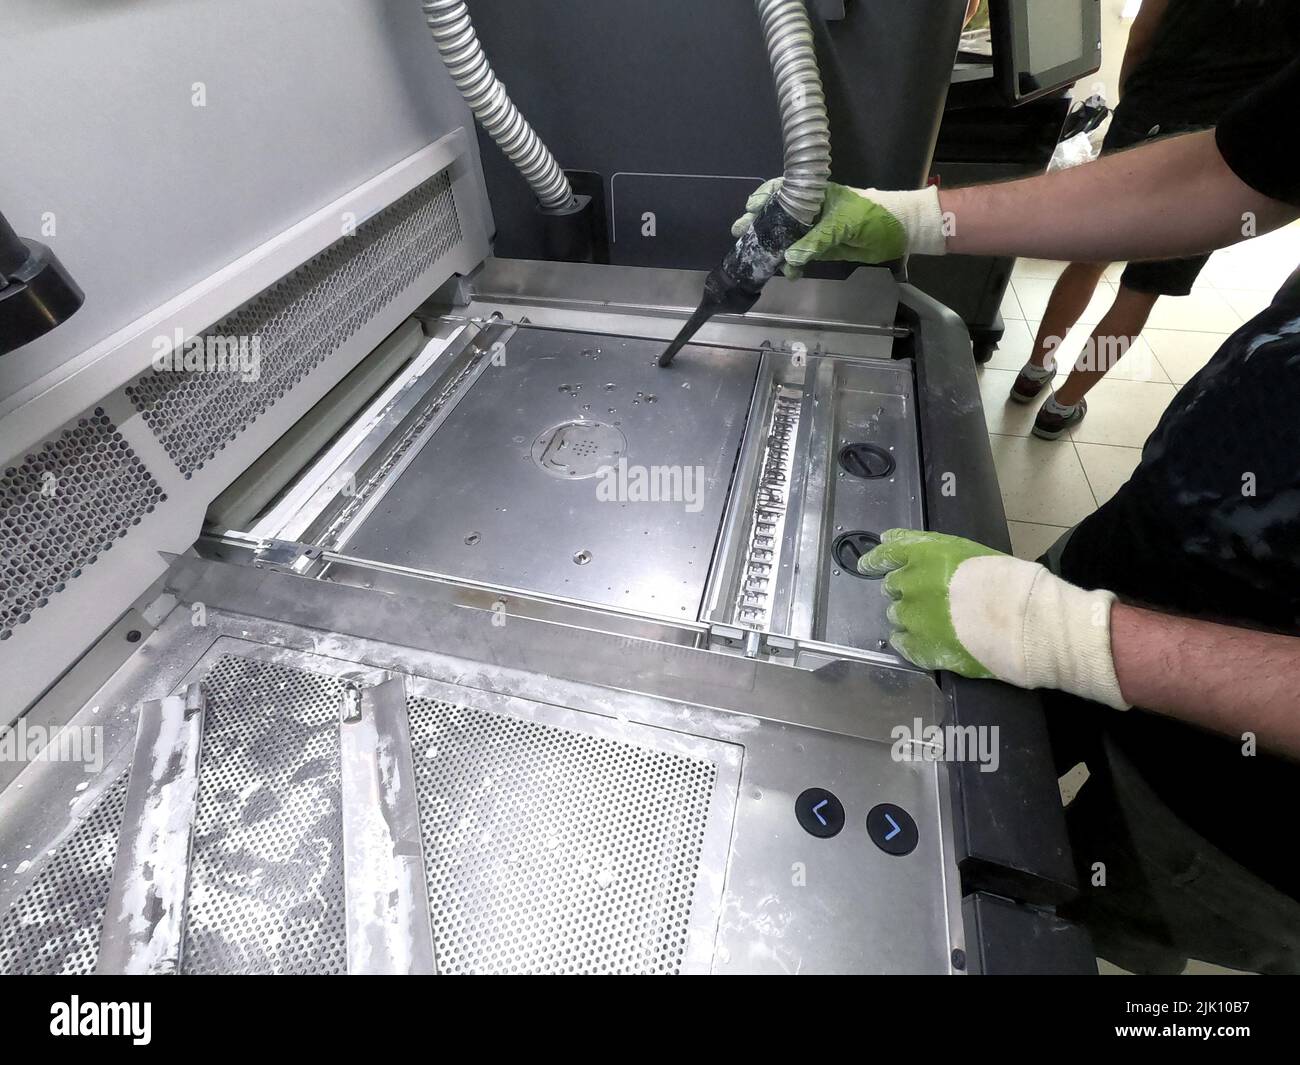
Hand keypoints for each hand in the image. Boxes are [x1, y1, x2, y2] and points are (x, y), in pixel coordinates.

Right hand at [730, 180, 946, 276]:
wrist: (899, 232)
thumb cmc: (872, 216)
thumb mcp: (842, 225)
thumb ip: (815, 242)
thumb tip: (788, 258)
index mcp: (816, 195)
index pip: (783, 191)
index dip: (764, 198)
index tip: (749, 210)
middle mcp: (812, 210)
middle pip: (780, 216)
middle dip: (760, 225)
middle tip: (740, 234)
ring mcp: (816, 230)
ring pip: (788, 238)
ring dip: (774, 248)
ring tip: (758, 258)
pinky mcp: (824, 248)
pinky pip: (802, 255)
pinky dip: (793, 264)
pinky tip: (786, 272)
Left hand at [862, 529, 1128, 709]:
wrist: (1026, 622)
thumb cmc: (1011, 582)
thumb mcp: (972, 554)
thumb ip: (939, 556)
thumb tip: (921, 561)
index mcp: (923, 555)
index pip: (887, 553)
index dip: (875, 559)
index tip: (866, 565)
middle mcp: (910, 584)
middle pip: (892, 587)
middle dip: (904, 591)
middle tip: (924, 598)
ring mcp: (911, 617)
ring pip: (896, 616)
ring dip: (908, 617)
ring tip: (930, 623)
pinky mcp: (919, 648)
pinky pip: (902, 644)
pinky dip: (908, 642)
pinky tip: (919, 643)